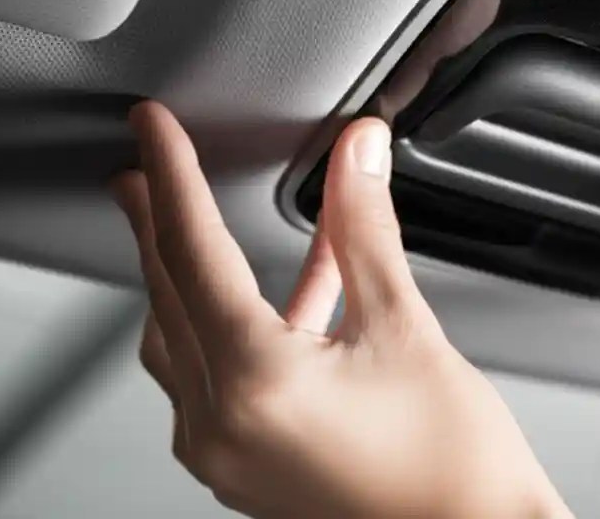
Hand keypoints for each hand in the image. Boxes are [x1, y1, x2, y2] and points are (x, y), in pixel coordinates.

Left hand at [112, 102, 571, 518]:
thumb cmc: (453, 463)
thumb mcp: (406, 326)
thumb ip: (366, 231)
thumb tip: (356, 156)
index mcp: (257, 385)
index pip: (193, 251)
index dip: (173, 176)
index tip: (153, 129)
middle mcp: (222, 428)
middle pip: (169, 296)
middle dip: (158, 222)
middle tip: (146, 167)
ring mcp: (227, 456)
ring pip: (179, 341)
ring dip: (185, 276)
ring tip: (191, 224)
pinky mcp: (244, 470)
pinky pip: (206, 381)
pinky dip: (223, 327)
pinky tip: (274, 297)